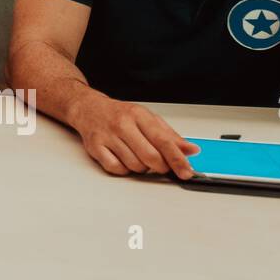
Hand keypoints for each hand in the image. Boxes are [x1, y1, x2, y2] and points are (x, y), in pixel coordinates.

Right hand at [69, 90, 197, 178]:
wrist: (88, 108)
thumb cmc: (119, 114)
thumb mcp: (147, 118)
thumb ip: (170, 135)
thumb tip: (191, 150)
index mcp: (138, 115)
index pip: (163, 140)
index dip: (177, 159)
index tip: (187, 171)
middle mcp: (122, 124)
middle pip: (150, 157)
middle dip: (160, 166)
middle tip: (161, 164)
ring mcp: (107, 136)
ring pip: (134, 166)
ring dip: (141, 167)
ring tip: (137, 155)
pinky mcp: (95, 147)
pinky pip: (116, 169)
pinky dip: (124, 169)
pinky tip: (123, 158)